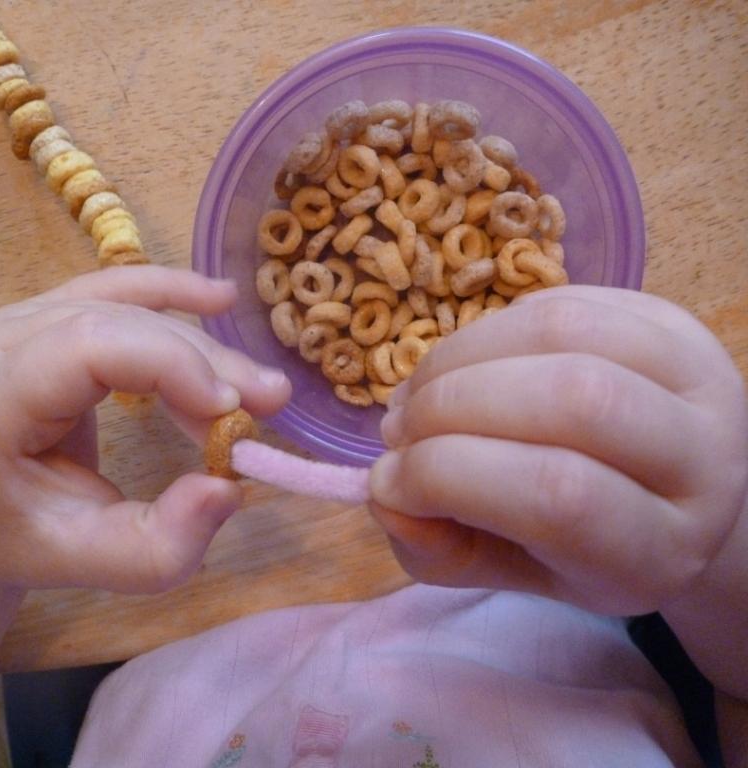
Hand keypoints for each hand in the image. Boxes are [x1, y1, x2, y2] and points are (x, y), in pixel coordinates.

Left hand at [0, 266, 290, 593]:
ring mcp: (13, 322)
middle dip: (201, 360)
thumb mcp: (97, 563)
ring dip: (198, 343)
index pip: (84, 349)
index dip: (169, 364)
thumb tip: (228, 487)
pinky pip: (114, 289)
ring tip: (257, 387)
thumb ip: (162, 544)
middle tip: (268, 404)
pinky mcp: (42, 315)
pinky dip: (170, 293)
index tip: (233, 412)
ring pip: (123, 306)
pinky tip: (218, 297)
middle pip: (112, 324)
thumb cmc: (31, 542)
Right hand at [370, 286, 747, 614]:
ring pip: (566, 331)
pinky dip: (489, 329)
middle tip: (401, 432)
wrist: (671, 497)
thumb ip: (442, 553)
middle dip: (451, 407)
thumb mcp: (511, 575)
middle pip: (572, 400)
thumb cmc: (580, 549)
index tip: (389, 483)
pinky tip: (462, 365)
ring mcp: (701, 374)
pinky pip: (563, 300)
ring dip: (460, 356)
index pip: (563, 497)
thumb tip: (386, 493)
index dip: (452, 477)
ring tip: (418, 394)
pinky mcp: (673, 320)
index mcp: (664, 549)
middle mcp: (707, 459)